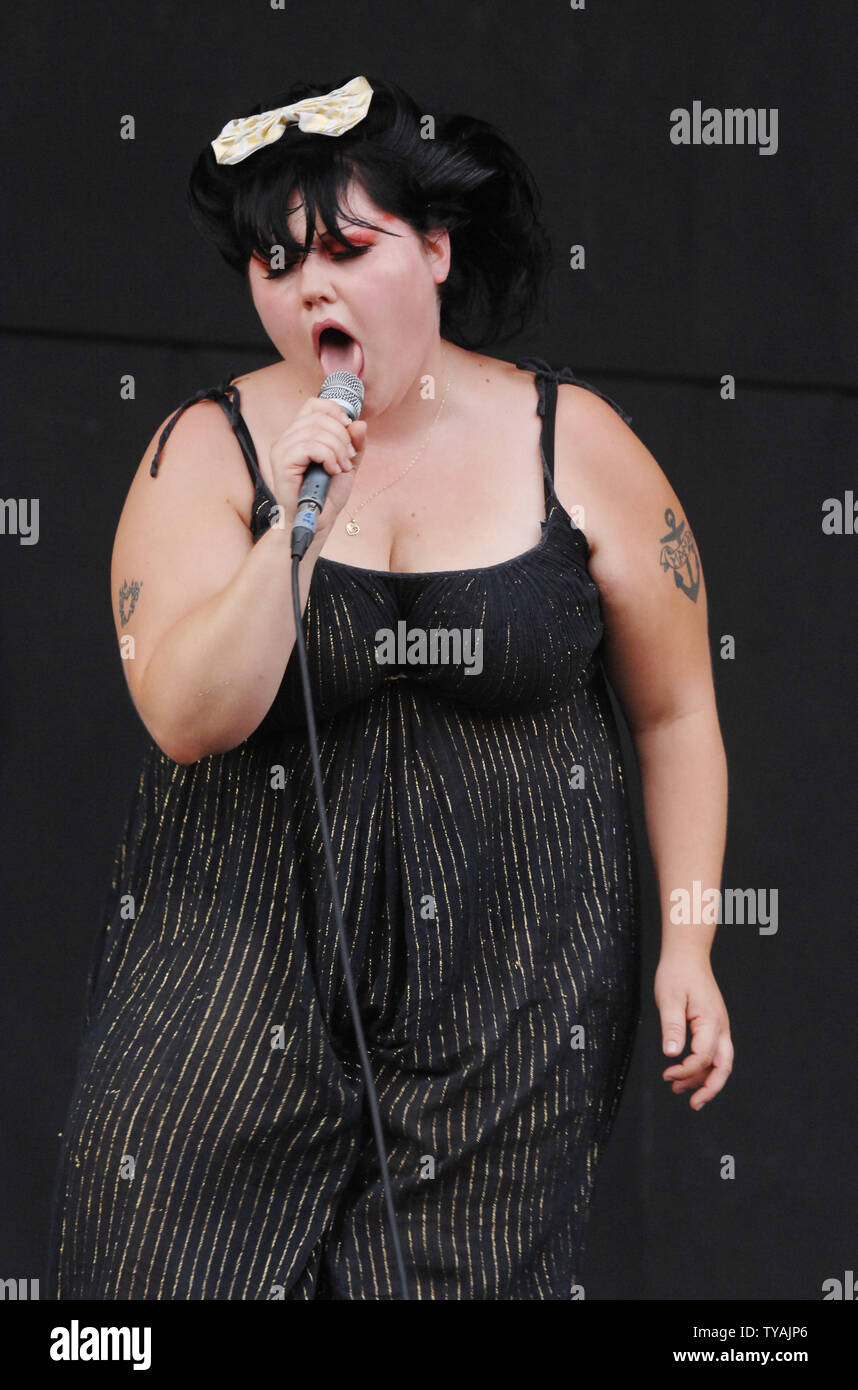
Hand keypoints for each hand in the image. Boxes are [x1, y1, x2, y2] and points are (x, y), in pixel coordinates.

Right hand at [268, 397, 367, 544]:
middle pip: (318, 417)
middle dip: (342, 436)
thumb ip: (355, 443)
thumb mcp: (348, 463)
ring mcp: (281, 450)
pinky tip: (332, 470)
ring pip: (315, 431)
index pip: (313, 405)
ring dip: (337, 449)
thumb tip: (359, 423)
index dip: (334, 410)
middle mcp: (286, 439)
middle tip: (349, 457)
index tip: (349, 428)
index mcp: (299, 435)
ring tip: (342, 467)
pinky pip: (309, 447)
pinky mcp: (281, 464)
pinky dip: (328, 457)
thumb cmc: (327, 495)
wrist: (317, 521)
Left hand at [654, 950, 732, 1108]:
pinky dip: (702, 1067)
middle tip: (693, 1105)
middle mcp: (721, 1027)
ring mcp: (720, 1027)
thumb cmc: (677, 974)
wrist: (687, 956)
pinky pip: (714, 1053)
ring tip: (679, 1090)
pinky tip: (686, 1074)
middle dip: (710, 1089)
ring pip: (720, 1062)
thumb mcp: (670, 998)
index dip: (686, 1071)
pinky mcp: (713, 1027)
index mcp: (711, 1021)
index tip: (667, 1075)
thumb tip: (672, 1054)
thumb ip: (672, 1026)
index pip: (703, 1057)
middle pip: (723, 1066)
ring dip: (703, 1079)